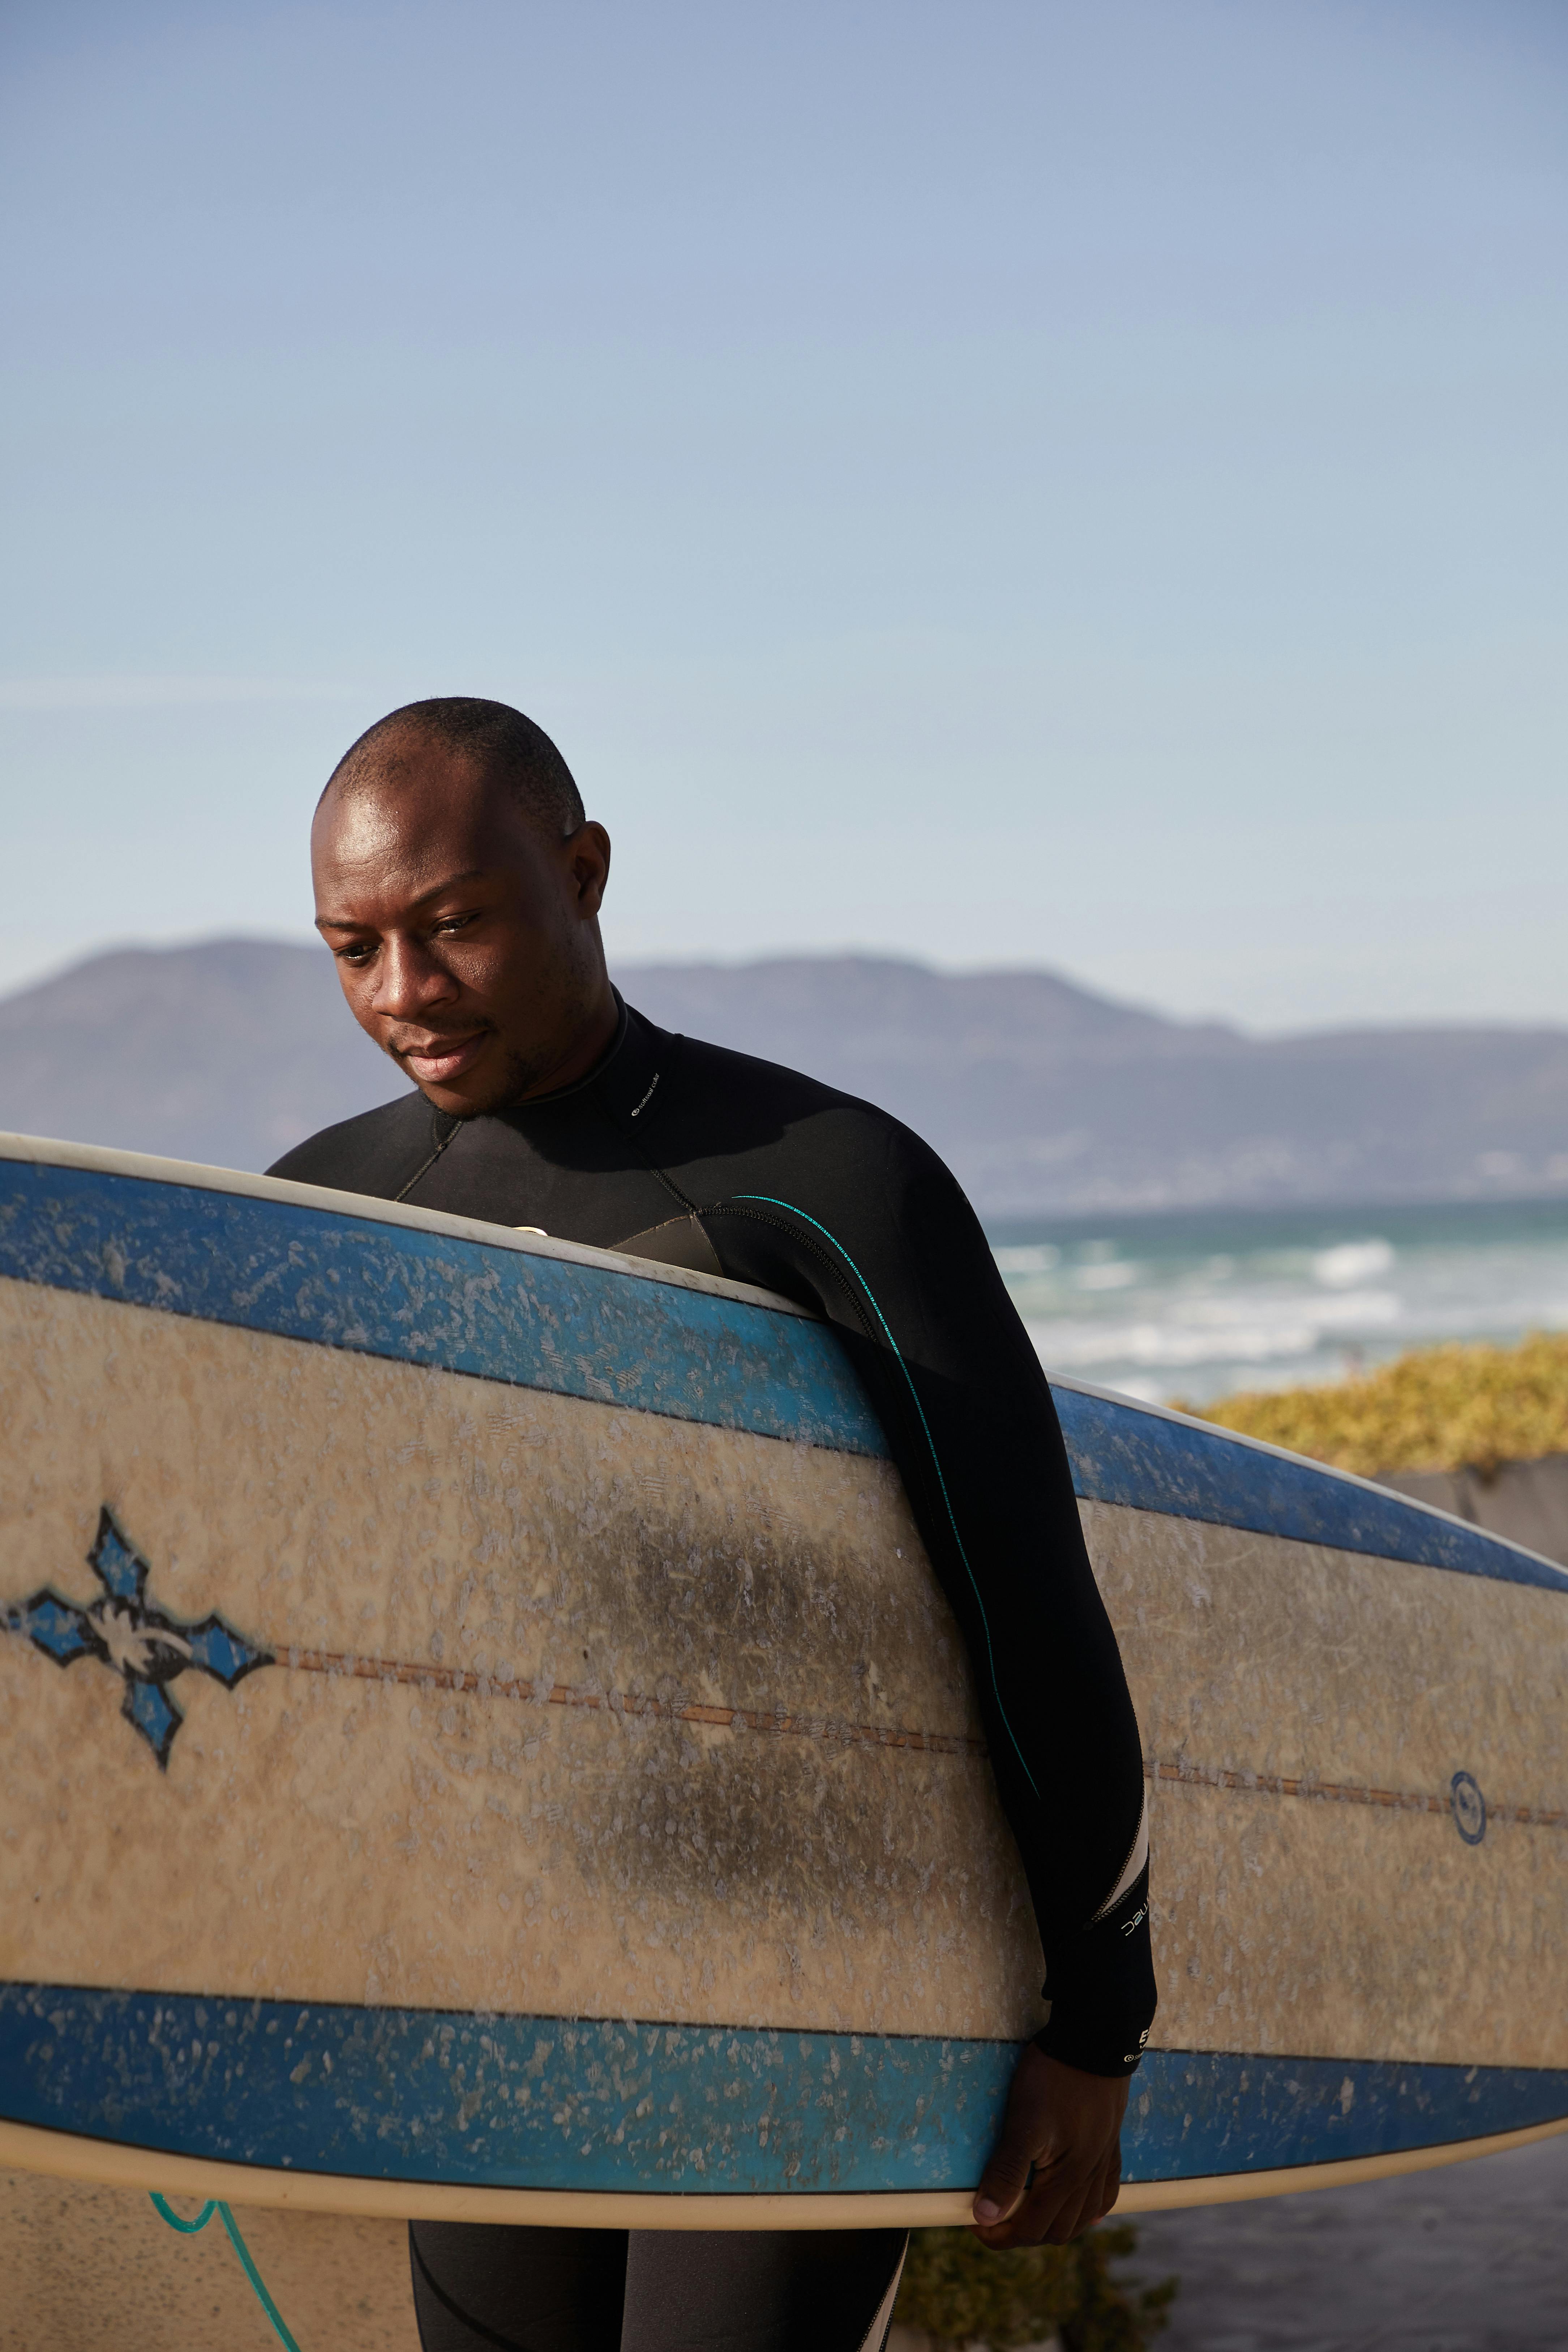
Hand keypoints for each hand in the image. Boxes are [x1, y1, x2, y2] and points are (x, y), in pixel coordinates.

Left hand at [971, 2044, 1127, 2247]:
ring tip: (1025, 2215)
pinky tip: (1076, 2207)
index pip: (1030, 2229)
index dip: (1000, 2236)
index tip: (974, 2225)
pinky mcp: (1111, 2147)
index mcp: (1067, 2178)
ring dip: (1051, 2226)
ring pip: (1080, 2219)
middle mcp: (1089, 2178)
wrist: (1093, 2040)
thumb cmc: (1053, 2078)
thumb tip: (985, 2216)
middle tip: (993, 2219)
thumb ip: (1007, 2171)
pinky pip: (1106, 2195)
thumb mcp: (1023, 2121)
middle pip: (1055, 2230)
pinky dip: (1088, 2211)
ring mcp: (1103, 2163)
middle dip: (1021, 2233)